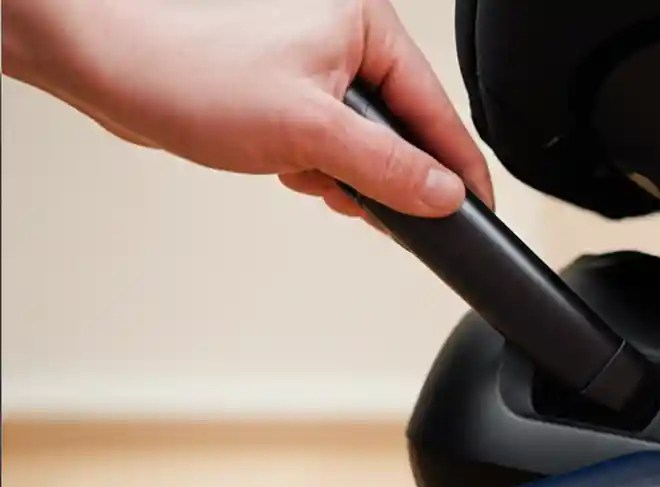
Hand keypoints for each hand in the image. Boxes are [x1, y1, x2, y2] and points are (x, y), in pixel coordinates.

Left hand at [1, 0, 493, 221]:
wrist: (102, 60)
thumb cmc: (187, 67)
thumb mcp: (309, 131)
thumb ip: (388, 169)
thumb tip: (444, 195)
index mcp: (366, 25)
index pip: (437, 109)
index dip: (459, 168)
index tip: (479, 210)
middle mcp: (344, 38)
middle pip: (403, 128)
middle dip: (387, 175)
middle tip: (375, 205)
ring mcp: (312, 65)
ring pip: (363, 141)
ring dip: (344, 174)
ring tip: (310, 176)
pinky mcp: (283, 91)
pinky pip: (327, 141)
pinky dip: (315, 166)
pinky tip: (290, 170)